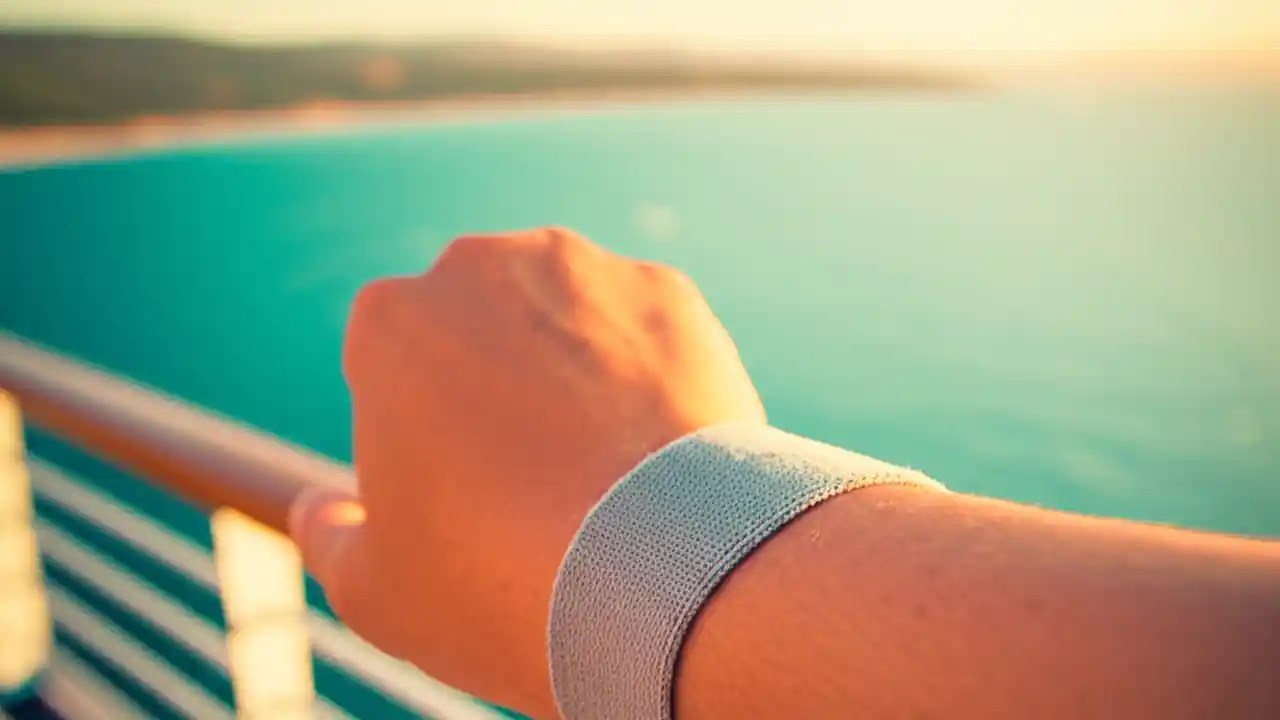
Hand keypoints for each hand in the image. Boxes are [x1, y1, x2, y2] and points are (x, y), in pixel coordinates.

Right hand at [291, 227, 764, 716]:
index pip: (391, 367)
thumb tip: (318, 511)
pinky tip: (656, 449)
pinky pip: (643, 331)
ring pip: (563, 322)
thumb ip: (330, 538)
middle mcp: (482, 268)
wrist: (663, 575)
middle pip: (478, 331)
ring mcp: (585, 271)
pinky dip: (647, 378)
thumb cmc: (503, 585)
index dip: (420, 436)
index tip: (459, 497)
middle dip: (494, 389)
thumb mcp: (377, 592)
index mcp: (391, 320)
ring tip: (603, 472)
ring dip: (573, 375)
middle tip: (532, 485)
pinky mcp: (668, 293)